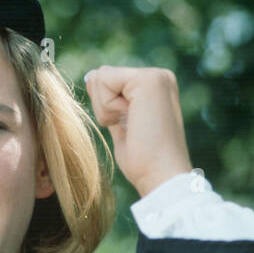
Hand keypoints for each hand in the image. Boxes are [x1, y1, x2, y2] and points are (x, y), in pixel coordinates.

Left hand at [83, 65, 191, 198]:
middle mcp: (159, 76)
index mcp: (156, 85)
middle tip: (132, 128)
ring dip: (106, 110)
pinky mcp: (148, 81)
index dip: (106, 109)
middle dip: (104, 107)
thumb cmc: (143, 160)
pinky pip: (103, 82)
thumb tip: (91, 75)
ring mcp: (156, 76)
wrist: (161, 177)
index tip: (132, 128)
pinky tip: (131, 122)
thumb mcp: (121, 123)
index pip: (107, 80)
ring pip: (100, 78)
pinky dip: (107, 108)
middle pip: (101, 76)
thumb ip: (110, 100)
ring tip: (133, 126)